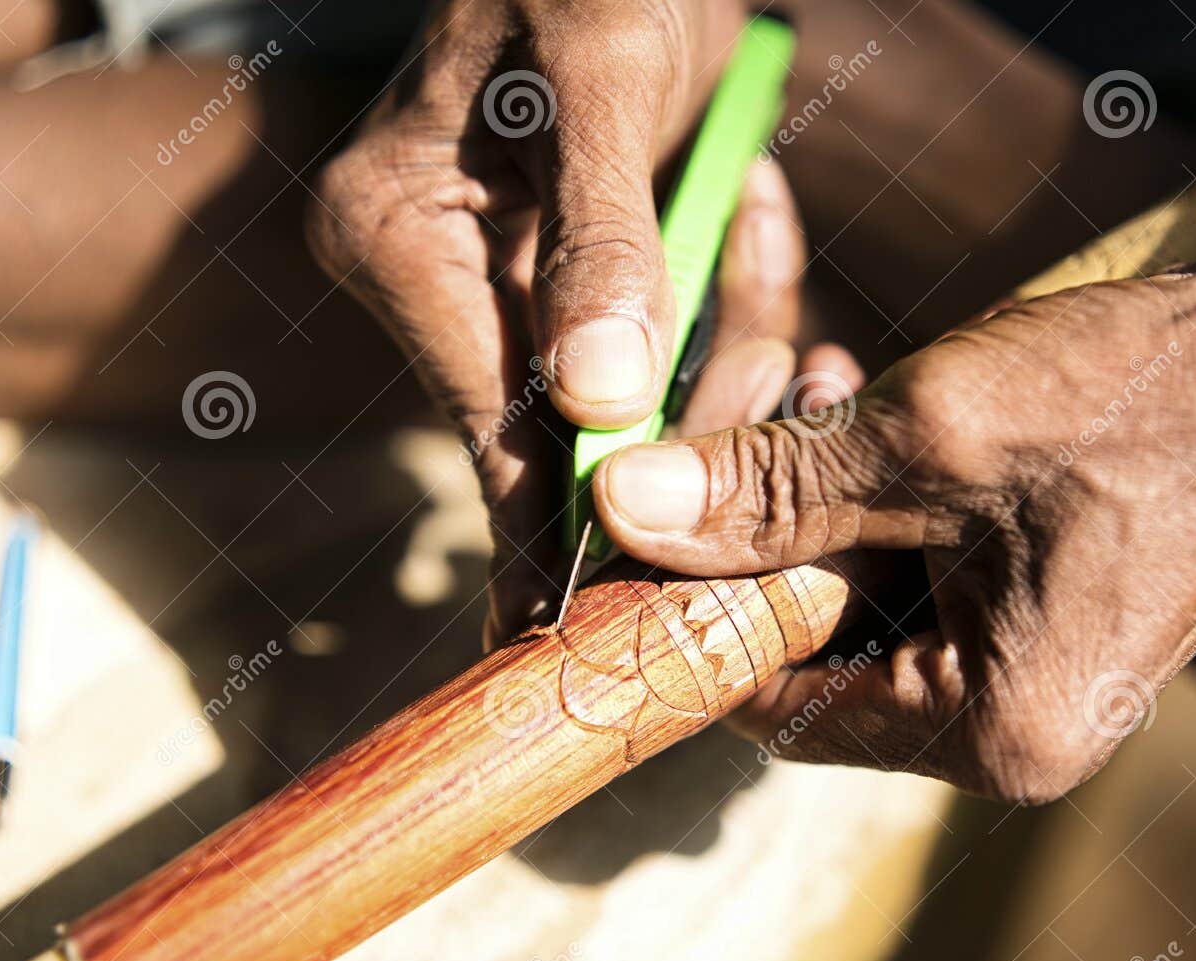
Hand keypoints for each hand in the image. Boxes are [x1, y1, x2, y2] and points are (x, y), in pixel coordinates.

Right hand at [308, 0, 803, 642]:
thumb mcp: (598, 83)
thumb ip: (601, 242)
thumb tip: (598, 409)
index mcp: (399, 239)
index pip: (489, 424)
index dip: (555, 529)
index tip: (575, 640)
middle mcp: (440, 276)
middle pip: (572, 430)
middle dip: (694, 408)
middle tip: (796, 367)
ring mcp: (511, 281)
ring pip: (638, 393)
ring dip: (728, 333)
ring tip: (752, 208)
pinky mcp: (584, 273)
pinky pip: (668, 337)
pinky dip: (729, 298)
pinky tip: (748, 206)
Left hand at [589, 276, 1195, 801]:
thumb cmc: (1146, 397)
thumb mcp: (929, 435)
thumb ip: (767, 488)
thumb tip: (624, 507)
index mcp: (994, 731)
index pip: (778, 707)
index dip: (695, 617)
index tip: (634, 530)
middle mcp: (1017, 735)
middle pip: (816, 661)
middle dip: (760, 540)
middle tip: (732, 429)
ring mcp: (1038, 682)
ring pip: (862, 611)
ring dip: (815, 507)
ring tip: (811, 388)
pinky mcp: (1050, 623)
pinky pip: (921, 584)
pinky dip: (876, 507)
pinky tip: (860, 410)